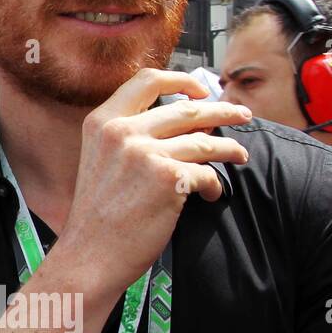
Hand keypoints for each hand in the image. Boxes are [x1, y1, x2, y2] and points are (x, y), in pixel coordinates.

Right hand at [59, 68, 251, 293]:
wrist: (90, 253)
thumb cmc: (97, 214)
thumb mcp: (100, 159)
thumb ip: (129, 135)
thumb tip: (184, 120)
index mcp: (102, 121)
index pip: (146, 80)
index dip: (181, 79)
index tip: (200, 90)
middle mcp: (122, 131)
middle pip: (186, 107)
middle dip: (222, 109)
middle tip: (241, 114)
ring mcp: (146, 153)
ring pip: (206, 140)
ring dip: (230, 147)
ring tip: (240, 154)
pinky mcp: (169, 178)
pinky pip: (207, 174)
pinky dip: (214, 186)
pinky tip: (211, 195)